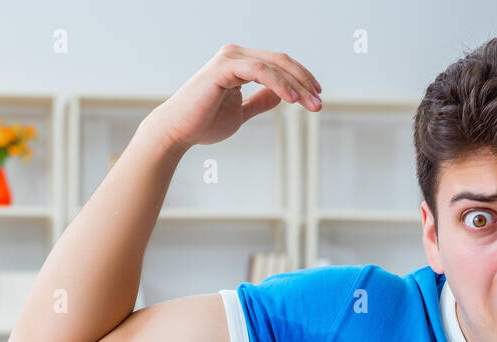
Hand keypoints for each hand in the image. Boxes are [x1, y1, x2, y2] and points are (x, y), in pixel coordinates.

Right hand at [143, 43, 321, 152]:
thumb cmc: (203, 124)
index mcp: (239, 63)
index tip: (316, 97)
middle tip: (319, 104)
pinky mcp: (224, 67)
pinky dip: (279, 84)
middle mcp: (235, 54)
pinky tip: (292, 100)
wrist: (177, 133)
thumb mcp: (240, 112)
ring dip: (297, 85)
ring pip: (274, 65)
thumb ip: (260, 101)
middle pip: (280, 61)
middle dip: (304, 82)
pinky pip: (260, 71)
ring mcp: (229, 58)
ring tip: (312, 105)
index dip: (300, 79)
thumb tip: (283, 94)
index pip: (278, 64)